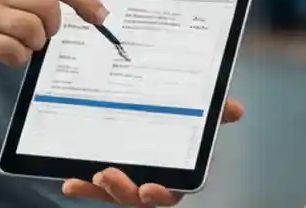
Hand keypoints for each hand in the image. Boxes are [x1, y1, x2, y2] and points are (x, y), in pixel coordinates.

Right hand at [0, 0, 108, 76]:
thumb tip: (85, 8)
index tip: (100, 17)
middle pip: (49, 6)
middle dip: (52, 27)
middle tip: (42, 35)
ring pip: (34, 31)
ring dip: (33, 45)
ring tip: (18, 44)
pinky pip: (15, 53)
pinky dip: (17, 59)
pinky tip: (4, 55)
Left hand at [61, 98, 245, 205]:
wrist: (145, 108)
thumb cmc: (179, 120)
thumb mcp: (197, 113)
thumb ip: (215, 112)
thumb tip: (235, 108)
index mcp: (173, 173)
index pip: (171, 191)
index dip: (161, 193)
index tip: (150, 188)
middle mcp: (148, 180)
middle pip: (136, 196)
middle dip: (122, 190)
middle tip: (107, 174)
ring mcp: (125, 179)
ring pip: (113, 194)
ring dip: (100, 190)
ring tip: (91, 175)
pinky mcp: (104, 174)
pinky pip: (92, 187)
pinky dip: (82, 187)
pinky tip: (69, 182)